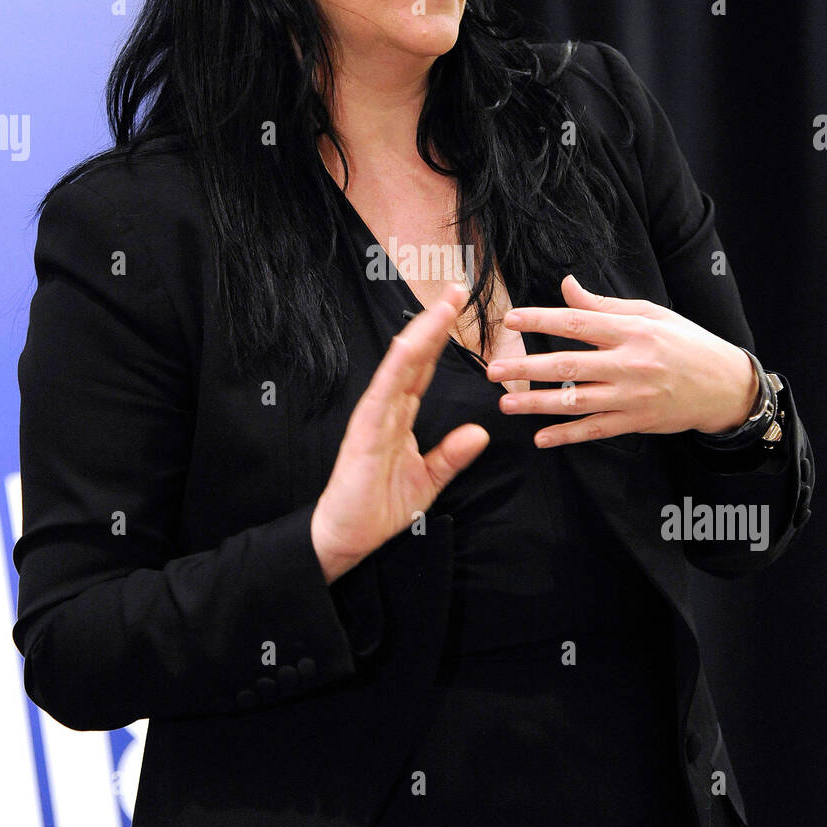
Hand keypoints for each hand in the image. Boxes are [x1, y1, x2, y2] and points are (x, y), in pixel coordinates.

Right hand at [311, 283, 489, 578]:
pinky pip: (381, 394)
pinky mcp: (365, 433)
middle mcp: (385, 408)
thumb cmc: (377, 507)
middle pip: (413, 357)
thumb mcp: (428, 481)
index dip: (440, 338)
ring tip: (441, 307)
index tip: (458, 309)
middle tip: (456, 290)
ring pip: (399, 366)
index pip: (423, 369)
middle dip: (434, 322)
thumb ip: (450, 456)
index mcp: (399, 416)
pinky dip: (395, 368)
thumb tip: (480, 432)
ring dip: (420, 334)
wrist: (347, 537)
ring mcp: (373, 417)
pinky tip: (407, 346)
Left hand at [485, 274, 758, 447]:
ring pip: (577, 401)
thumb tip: (566, 285)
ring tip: (506, 405)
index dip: (541, 321)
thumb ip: (603, 305)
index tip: (510, 320)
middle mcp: (629, 364)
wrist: (725, 386)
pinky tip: (540, 438)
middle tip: (494, 371)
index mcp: (631, 331)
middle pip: (569, 365)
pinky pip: (595, 430)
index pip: (577, 324)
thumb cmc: (686, 344)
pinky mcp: (636, 422)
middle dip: (527, 368)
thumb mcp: (651, 315)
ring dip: (538, 404)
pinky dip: (567, 436)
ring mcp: (632, 397)